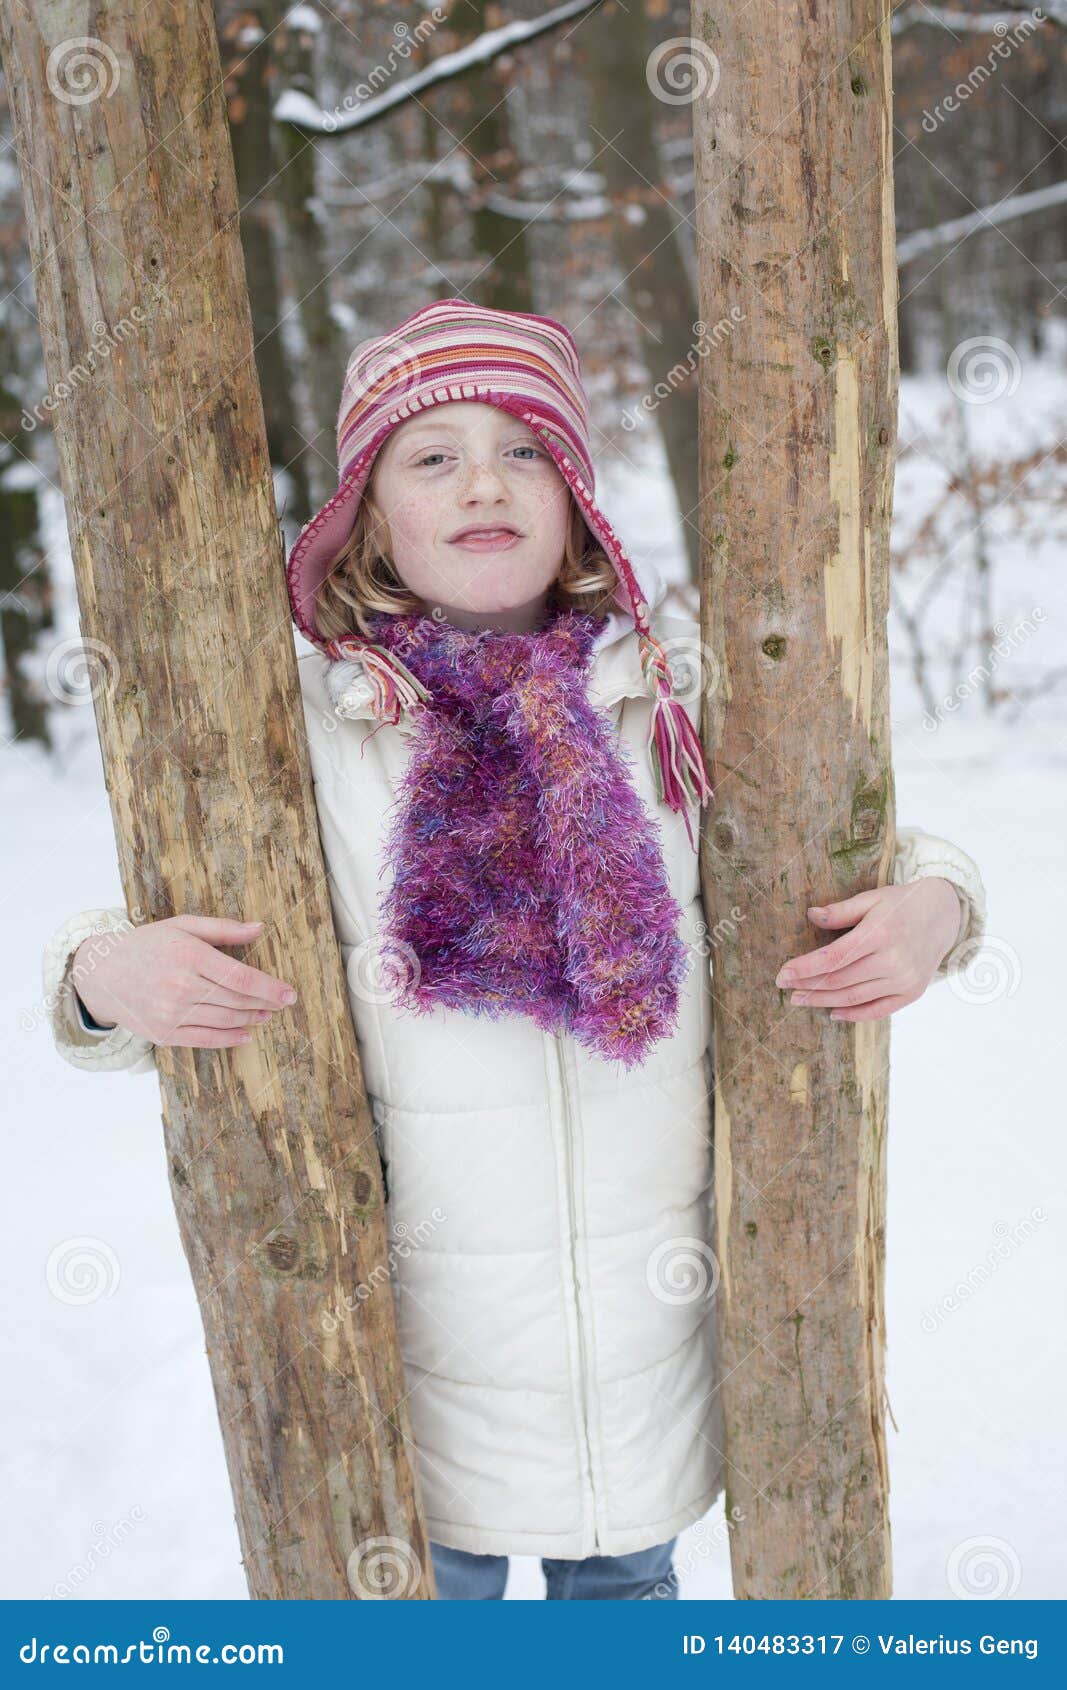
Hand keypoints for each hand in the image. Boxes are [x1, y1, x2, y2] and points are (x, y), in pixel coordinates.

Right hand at [72, 915, 297, 1048]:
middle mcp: (180, 986)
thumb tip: (259, 928)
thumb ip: (223, 929)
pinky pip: (205, 1039)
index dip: (269, 988)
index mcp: (188, 956)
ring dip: (251, 1019)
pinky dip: (230, 1038)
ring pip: (225, 1020)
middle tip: (282, 1003)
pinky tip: (246, 1034)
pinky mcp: (164, 1033)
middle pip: (236, 1000)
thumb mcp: (182, 926)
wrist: (101, 973)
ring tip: (266, 1014)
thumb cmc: (146, 945)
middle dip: (265, 1003)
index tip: (289, 993)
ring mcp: (171, 1013)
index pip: (240, 977)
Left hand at [773, 877, 962, 1021]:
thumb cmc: (902, 904)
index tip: (782, 974)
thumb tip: (811, 915)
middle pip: (840, 980)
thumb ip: (840, 911)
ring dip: (824, 1001)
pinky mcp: (912, 992)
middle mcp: (894, 960)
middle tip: (786, 988)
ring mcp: (904, 980)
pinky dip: (854, 1014)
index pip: (833, 957)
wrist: (945, 915)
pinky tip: (833, 1013)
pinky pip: (878, 1010)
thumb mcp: (871, 899)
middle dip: (808, 986)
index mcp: (880, 933)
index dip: (804, 969)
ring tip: (801, 999)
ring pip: (854, 997)